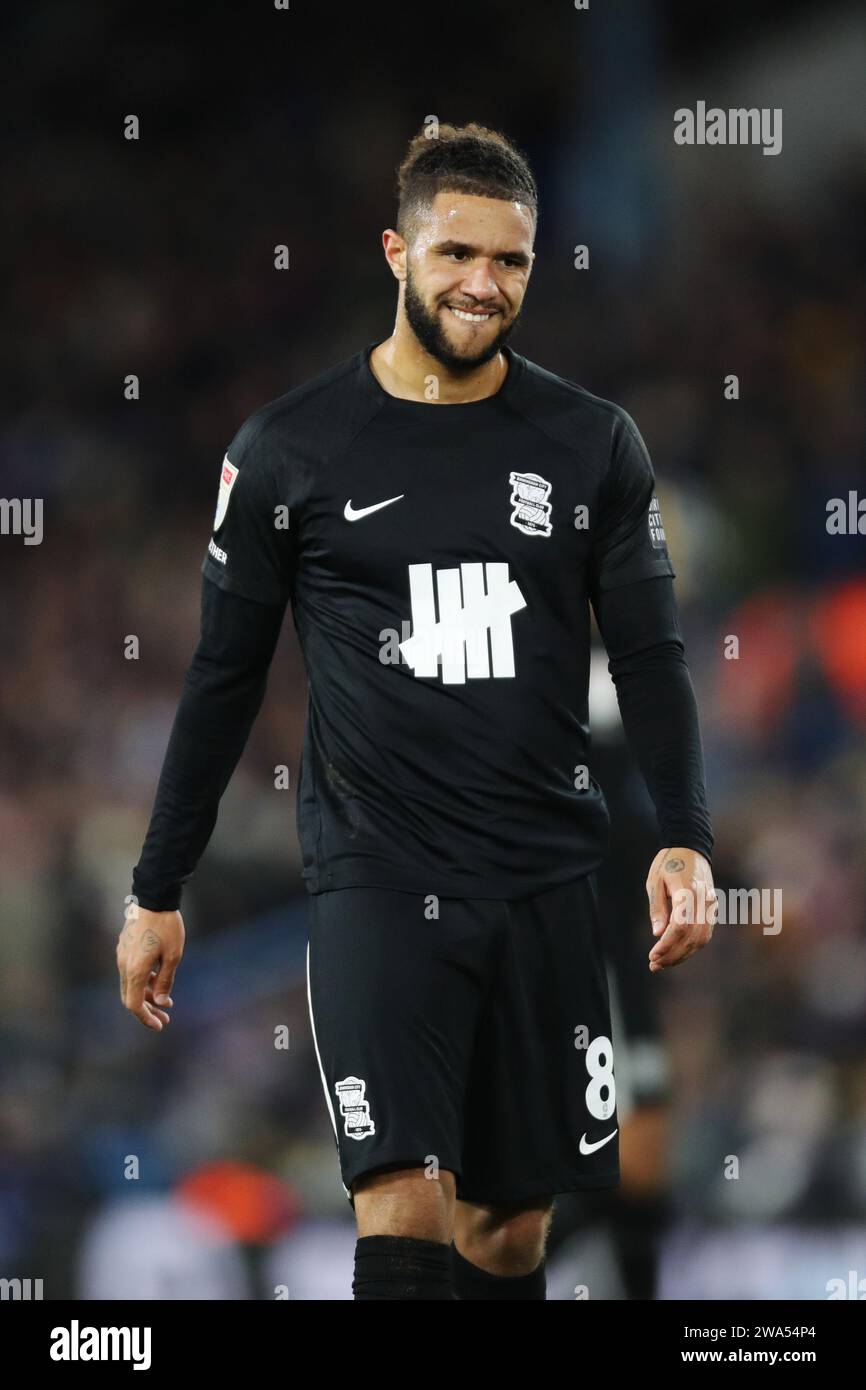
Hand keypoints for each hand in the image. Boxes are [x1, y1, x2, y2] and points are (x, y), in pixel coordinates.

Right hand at [117, 905, 184, 1030]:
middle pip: (130, 997)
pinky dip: (142, 980)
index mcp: (134, 970)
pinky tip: (158, 979)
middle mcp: (123, 964)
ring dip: (146, 994)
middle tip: (165, 1018)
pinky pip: (131, 971)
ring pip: (130, 984)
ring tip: (166, 1001)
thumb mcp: (173, 955)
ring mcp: (122, 955)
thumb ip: (165, 980)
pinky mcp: (124, 946)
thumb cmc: (166, 926)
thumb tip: (160, 1001)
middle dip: (147, 1010)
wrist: (153, 898)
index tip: (160, 1025)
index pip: (133, 1004)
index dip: (146, 1018)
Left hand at [645, 847, 715, 972]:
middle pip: (692, 937)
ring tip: (664, 963)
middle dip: (673, 955)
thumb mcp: (655, 881)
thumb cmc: (669, 862)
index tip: (653, 955)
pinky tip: (677, 952)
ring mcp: (711, 905)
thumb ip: (657, 908)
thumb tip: (657, 934)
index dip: (667, 944)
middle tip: (654, 965)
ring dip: (683, 954)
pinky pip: (705, 933)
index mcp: (687, 892)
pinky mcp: (712, 909)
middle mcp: (703, 901)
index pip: (680, 927)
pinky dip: (692, 946)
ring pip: (701, 939)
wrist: (691, 847)